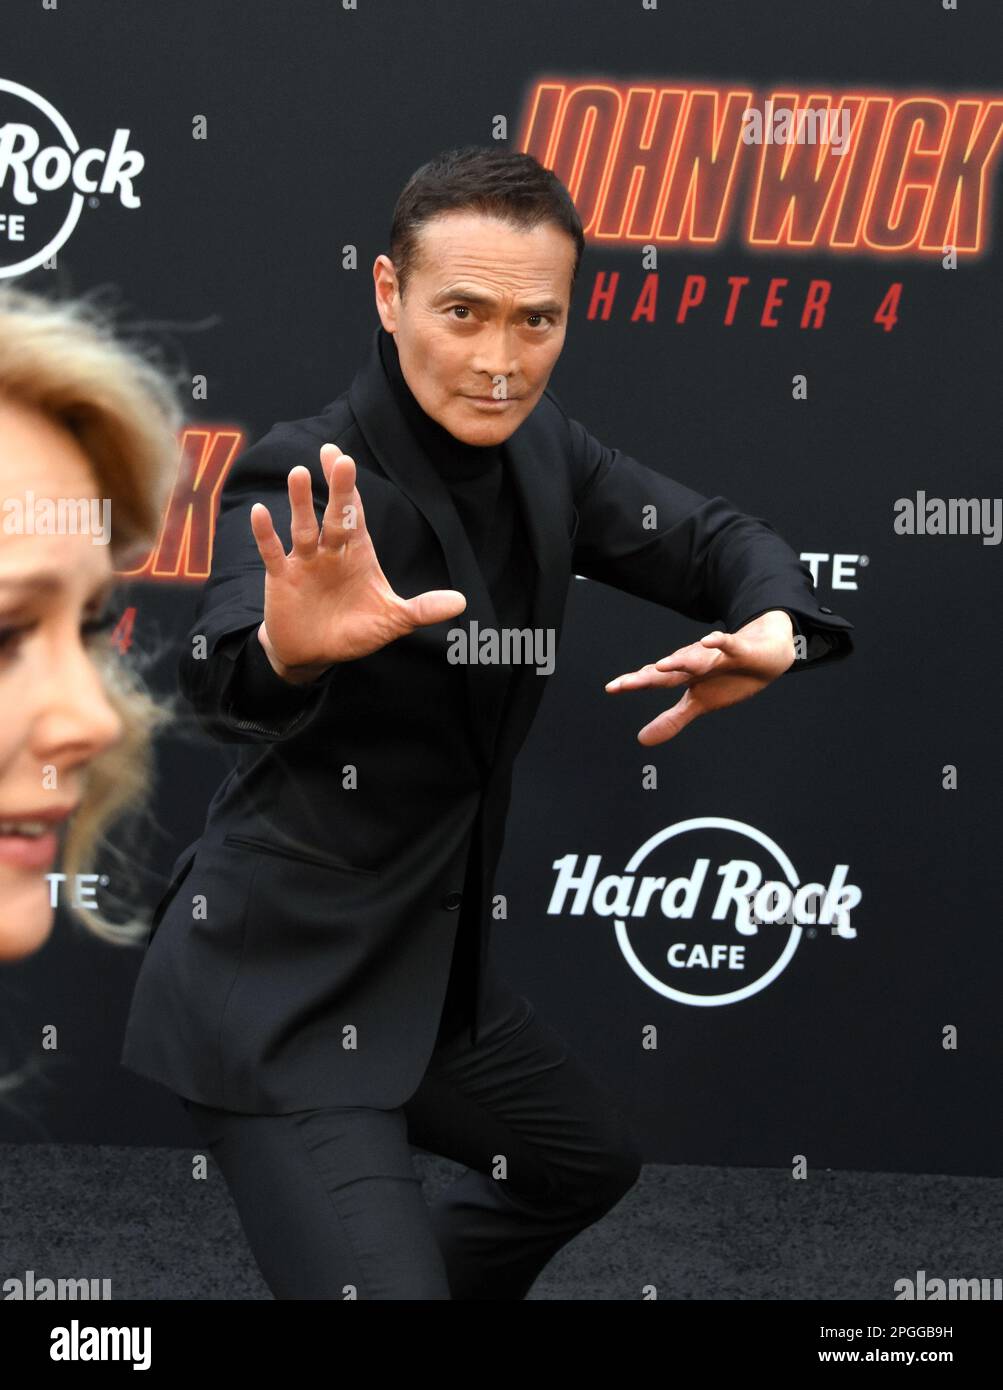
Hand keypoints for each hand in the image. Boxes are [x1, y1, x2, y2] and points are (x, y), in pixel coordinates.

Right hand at [250, 444, 466, 682]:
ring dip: (300, 502)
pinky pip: (274, 553)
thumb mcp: (392, 621)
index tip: (347, 460)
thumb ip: (422, 609)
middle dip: (336, 487)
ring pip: (303, 527)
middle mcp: (330, 551)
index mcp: (357, 552)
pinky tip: (260, 511)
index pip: (356, 515)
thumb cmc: (354, 631)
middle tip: (334, 454)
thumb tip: (461, 602)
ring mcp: (305, 562)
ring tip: (298, 472)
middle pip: (334, 515)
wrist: (313, 653)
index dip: (353, 490)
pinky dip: (266, 534)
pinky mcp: (282, 579)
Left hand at [604, 610, 796, 745]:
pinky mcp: (739, 649)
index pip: (655, 680)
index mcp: (685, 676)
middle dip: (647, 676)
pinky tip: (708, 641)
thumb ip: (671, 720)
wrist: (767, 654)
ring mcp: (716, 656)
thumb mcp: (700, 703)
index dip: (634, 683)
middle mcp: (695, 663)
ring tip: (661, 666)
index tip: (611, 688)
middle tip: (626, 683)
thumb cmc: (729, 678)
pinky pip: (728, 644)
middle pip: (670, 670)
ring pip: (696, 658)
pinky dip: (718, 643)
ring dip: (679, 661)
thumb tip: (641, 739)